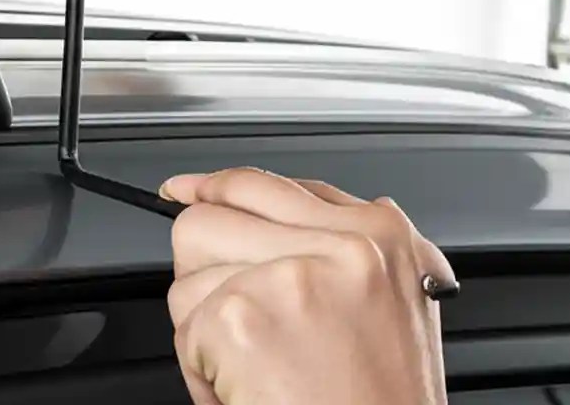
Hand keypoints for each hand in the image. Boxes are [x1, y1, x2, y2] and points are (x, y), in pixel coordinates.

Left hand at [160, 168, 454, 404]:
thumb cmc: (379, 401)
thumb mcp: (384, 304)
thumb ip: (331, 248)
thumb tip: (255, 217)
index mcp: (380, 235)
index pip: (267, 185)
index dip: (216, 190)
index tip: (186, 192)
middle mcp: (341, 244)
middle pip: (209, 219)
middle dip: (202, 274)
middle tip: (235, 323)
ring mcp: (289, 276)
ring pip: (187, 279)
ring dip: (207, 333)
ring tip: (260, 368)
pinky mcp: (243, 316)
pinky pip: (186, 332)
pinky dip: (204, 374)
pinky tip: (252, 389)